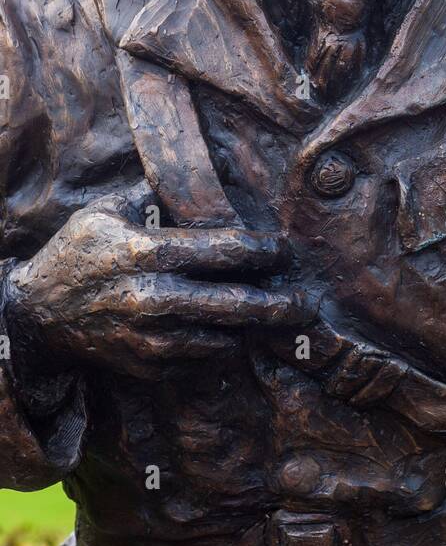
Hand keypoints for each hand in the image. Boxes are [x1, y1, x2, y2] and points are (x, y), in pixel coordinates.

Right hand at [5, 197, 303, 378]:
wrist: (38, 312)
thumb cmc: (80, 251)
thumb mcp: (111, 209)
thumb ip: (160, 196)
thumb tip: (208, 179)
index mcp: (150, 252)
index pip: (226, 251)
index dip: (264, 250)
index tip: (284, 249)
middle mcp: (155, 298)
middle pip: (238, 304)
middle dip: (280, 304)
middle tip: (307, 302)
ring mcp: (152, 338)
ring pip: (224, 338)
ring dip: (252, 327)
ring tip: (277, 316)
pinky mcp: (149, 366)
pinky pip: (201, 360)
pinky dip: (219, 346)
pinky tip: (231, 333)